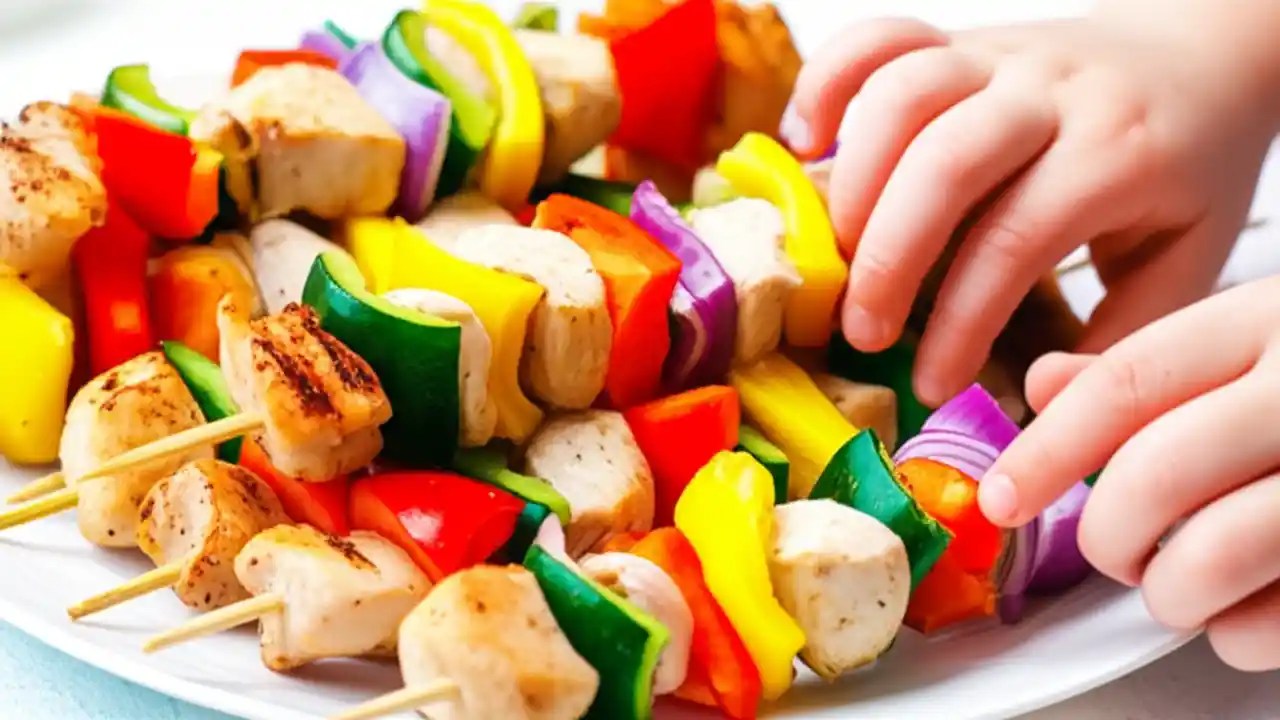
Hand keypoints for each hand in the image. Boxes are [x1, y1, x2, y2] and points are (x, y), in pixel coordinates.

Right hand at [784, 14, 1276, 406]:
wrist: (1205, 57)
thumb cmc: (1189, 172)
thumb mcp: (1186, 265)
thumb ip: (1120, 338)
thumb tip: (1037, 396)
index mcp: (1118, 153)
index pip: (1015, 242)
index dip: (960, 324)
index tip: (932, 385)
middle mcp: (1052, 92)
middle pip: (943, 163)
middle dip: (886, 260)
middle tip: (863, 332)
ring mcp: (1000, 55)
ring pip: (900, 97)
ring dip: (851, 186)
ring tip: (833, 257)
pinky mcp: (960, 39)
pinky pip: (880, 38)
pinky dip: (828, 82)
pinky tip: (809, 142)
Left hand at [981, 276, 1279, 670]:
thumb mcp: (1264, 337)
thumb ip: (1159, 364)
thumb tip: (1047, 382)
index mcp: (1272, 322)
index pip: (1125, 385)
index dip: (1044, 450)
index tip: (998, 496)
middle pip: (1151, 478)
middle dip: (1107, 533)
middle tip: (1115, 545)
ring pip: (1205, 560)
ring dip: (1169, 591)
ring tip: (1182, 581)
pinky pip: (1267, 626)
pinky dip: (1238, 633)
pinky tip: (1249, 606)